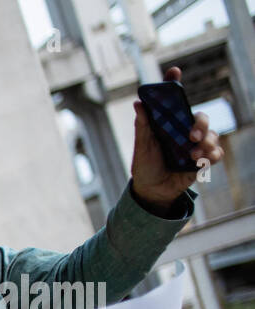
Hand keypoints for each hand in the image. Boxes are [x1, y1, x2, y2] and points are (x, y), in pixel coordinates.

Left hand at [130, 68, 223, 211]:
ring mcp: (195, 145)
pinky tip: (200, 161)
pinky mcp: (203, 160)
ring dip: (205, 144)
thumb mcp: (142, 147)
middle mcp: (184, 131)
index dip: (174, 83)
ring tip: (192, 156)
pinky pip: (217, 153)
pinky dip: (212, 155)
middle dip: (200, 124)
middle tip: (191, 136)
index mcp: (169, 124)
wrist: (151, 190)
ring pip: (212, 135)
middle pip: (201, 118)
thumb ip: (143, 126)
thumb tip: (138, 103)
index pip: (174, 100)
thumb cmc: (145, 166)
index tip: (174, 71)